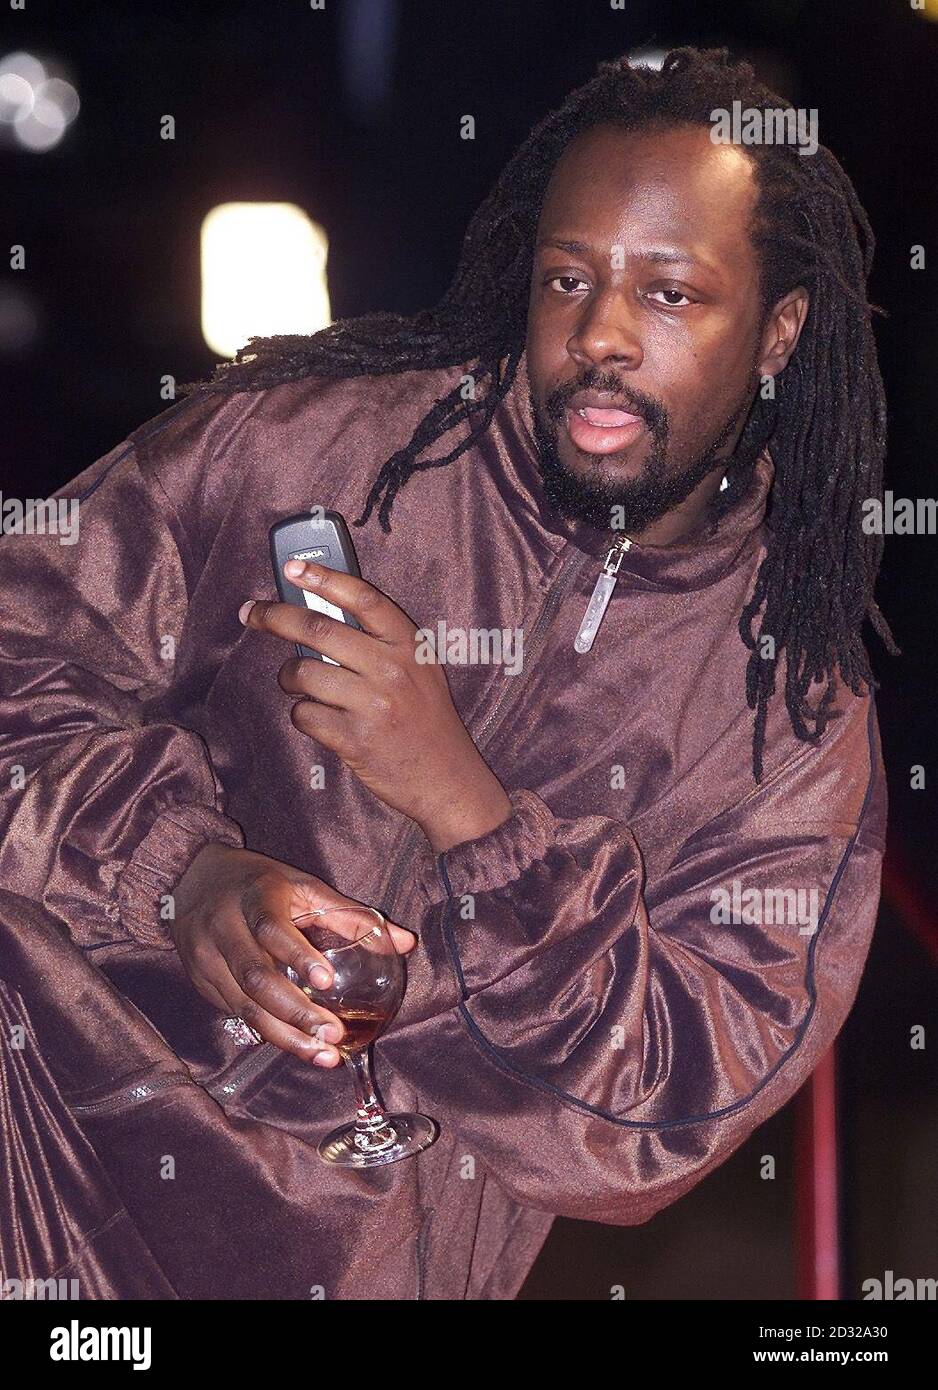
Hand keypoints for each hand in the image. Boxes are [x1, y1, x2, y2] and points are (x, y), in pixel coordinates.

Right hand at [171, 843, 416, 1067]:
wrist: (192, 880)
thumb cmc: (261, 884)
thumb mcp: (305, 887)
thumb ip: (352, 915)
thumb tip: (407, 943)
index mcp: (254, 896)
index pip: (271, 928)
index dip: (298, 955)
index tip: (327, 981)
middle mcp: (223, 927)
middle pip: (255, 976)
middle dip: (295, 1012)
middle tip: (333, 1036)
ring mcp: (205, 957)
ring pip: (243, 1005)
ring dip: (283, 1035)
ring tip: (322, 1055)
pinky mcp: (199, 981)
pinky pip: (234, 1013)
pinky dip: (266, 1032)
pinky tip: (295, 1046)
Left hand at [239, 560, 511, 851]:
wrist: (447, 779)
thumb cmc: (427, 720)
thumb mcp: (419, 669)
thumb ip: (381, 641)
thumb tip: (319, 609)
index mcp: (410, 645)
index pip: (363, 598)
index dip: (324, 578)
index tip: (293, 567)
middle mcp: (391, 670)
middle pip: (318, 628)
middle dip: (274, 617)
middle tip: (252, 615)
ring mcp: (372, 705)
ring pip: (302, 674)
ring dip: (289, 677)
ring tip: (298, 684)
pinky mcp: (353, 739)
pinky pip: (303, 715)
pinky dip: (302, 714)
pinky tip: (320, 719)